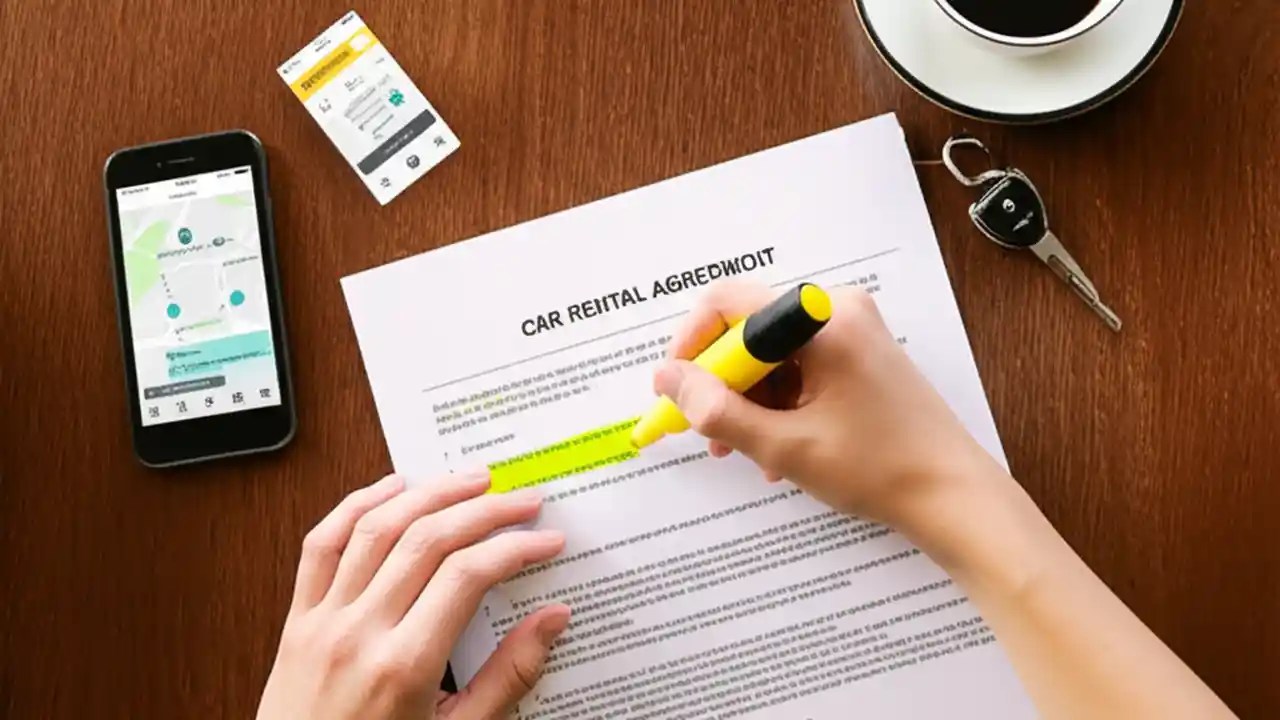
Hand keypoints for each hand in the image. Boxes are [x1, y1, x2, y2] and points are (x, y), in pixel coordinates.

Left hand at [256, 472, 569, 719]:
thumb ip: (508, 677)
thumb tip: (553, 621)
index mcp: (404, 667)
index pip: (467, 576)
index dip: (514, 547)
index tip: (546, 540)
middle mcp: (359, 633)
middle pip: (428, 540)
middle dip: (484, 510)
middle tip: (522, 500)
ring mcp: (323, 621)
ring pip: (377, 527)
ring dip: (429, 493)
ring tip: (470, 480)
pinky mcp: (297, 619)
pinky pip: (321, 543)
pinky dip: (357, 504)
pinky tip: (392, 488)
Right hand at [652, 280, 1008, 533]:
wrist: (953, 495)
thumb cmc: (883, 469)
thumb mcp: (783, 446)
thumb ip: (717, 410)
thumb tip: (669, 381)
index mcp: (823, 320)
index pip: (728, 304)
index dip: (691, 346)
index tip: (677, 389)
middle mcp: (838, 311)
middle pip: (748, 331)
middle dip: (721, 384)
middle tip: (708, 431)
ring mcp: (852, 331)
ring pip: (770, 354)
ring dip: (748, 401)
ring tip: (744, 450)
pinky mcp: (859, 354)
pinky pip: (797, 366)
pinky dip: (778, 403)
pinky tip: (777, 448)